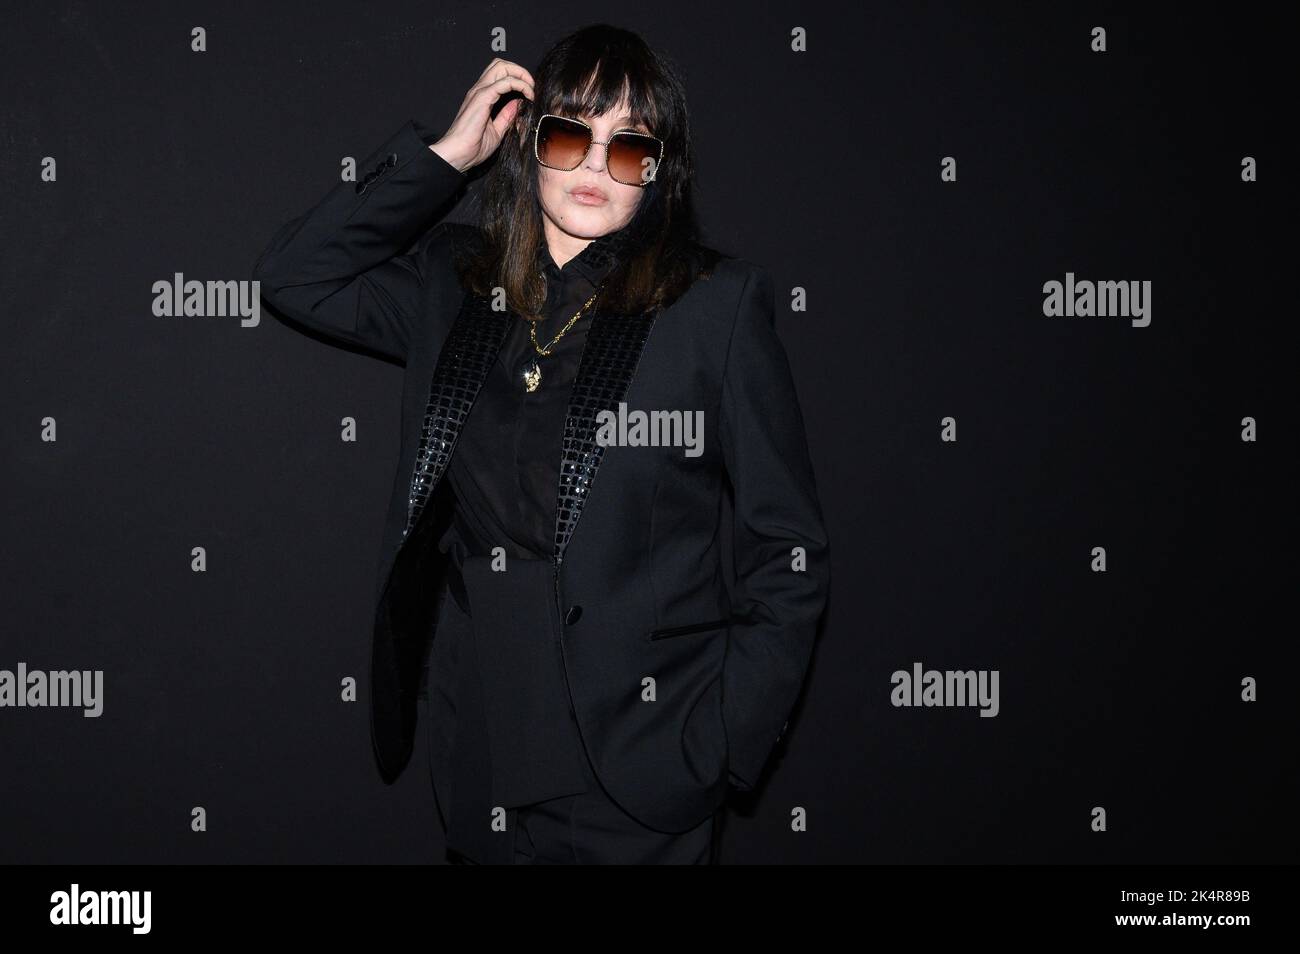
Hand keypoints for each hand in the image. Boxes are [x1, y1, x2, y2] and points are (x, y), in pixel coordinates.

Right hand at [429, 58, 534, 173]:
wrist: (458, 154)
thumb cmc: (472, 146)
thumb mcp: (496, 130)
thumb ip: (506, 116)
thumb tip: (517, 104)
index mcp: (482, 96)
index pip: (499, 74)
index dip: (517, 78)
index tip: (529, 93)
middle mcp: (479, 90)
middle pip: (500, 64)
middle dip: (520, 71)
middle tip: (531, 87)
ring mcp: (479, 92)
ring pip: (502, 67)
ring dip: (520, 75)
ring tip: (530, 90)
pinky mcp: (482, 98)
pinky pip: (505, 82)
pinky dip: (519, 85)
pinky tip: (527, 96)